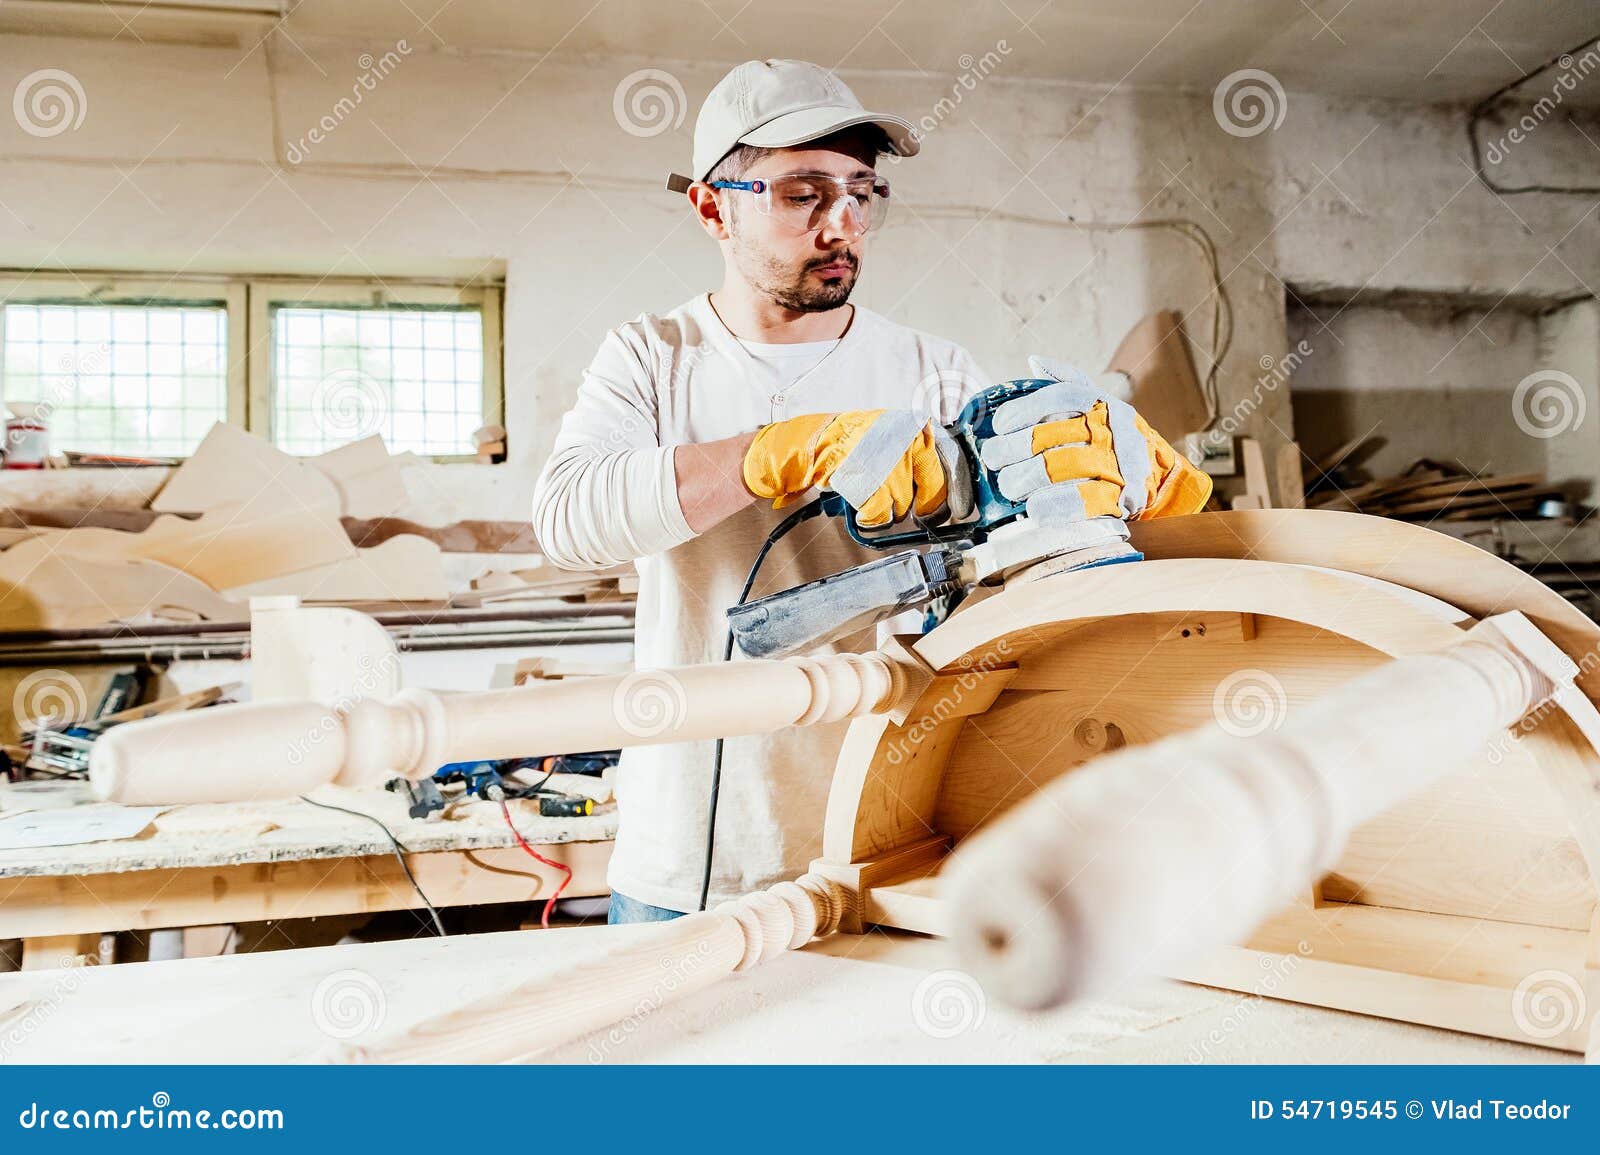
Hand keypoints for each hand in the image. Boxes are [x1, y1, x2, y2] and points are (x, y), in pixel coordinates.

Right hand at [743, 409, 973, 528]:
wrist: (816, 442)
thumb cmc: (857, 441)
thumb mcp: (895, 434)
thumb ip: (922, 454)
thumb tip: (949, 490)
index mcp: (918, 428)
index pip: (953, 462)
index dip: (959, 492)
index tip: (961, 510)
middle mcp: (909, 442)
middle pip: (932, 493)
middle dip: (924, 508)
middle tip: (915, 511)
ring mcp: (890, 465)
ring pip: (904, 507)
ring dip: (889, 508)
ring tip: (871, 490)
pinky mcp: (870, 484)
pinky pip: (881, 516)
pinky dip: (871, 518)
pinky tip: (861, 504)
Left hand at [979, 363, 1210, 521]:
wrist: (1159, 473)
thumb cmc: (1114, 436)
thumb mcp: (1099, 402)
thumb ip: (1068, 381)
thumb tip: (1035, 360)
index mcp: (1099, 404)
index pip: (1056, 399)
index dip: (1022, 411)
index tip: (1000, 426)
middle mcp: (1107, 430)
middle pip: (1047, 437)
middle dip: (1011, 450)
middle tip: (994, 459)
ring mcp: (1114, 464)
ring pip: (1059, 468)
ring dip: (1025, 479)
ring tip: (1009, 486)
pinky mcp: (1120, 497)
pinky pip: (1083, 501)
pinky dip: (1055, 506)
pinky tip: (1034, 509)